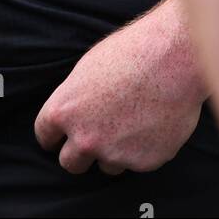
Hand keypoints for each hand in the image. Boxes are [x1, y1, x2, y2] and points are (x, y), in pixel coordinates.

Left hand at [34, 0, 204, 174]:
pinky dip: (142, 149)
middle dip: (79, 153)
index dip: (52, 136)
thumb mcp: (87, 70)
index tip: (58, 138)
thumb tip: (74, 114)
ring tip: (132, 122)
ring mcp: (115, 154)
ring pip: (107, 165)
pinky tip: (152, 124)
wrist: (173, 59)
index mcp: (64, 111)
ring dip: (114, 151)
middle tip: (95, 136)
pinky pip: (137, 162)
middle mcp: (85, 138)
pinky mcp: (144, 162)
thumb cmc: (131, 53)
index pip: (45, 136)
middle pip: (70, 163)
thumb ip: (75, 100)